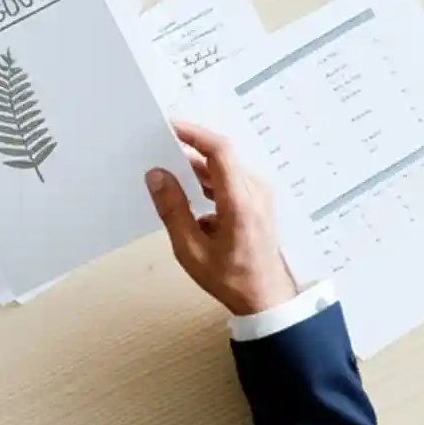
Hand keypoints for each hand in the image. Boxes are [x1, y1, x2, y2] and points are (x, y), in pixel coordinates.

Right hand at [146, 121, 297, 315]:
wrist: (266, 297)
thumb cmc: (231, 279)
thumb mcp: (191, 250)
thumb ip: (173, 210)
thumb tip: (157, 175)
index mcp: (240, 202)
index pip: (220, 152)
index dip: (194, 134)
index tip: (169, 127)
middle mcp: (255, 191)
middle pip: (220, 157)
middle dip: (189, 150)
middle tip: (159, 150)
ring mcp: (259, 195)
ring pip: (224, 168)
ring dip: (197, 168)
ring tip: (169, 173)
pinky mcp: (258, 200)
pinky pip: (231, 179)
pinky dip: (208, 180)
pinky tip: (189, 194)